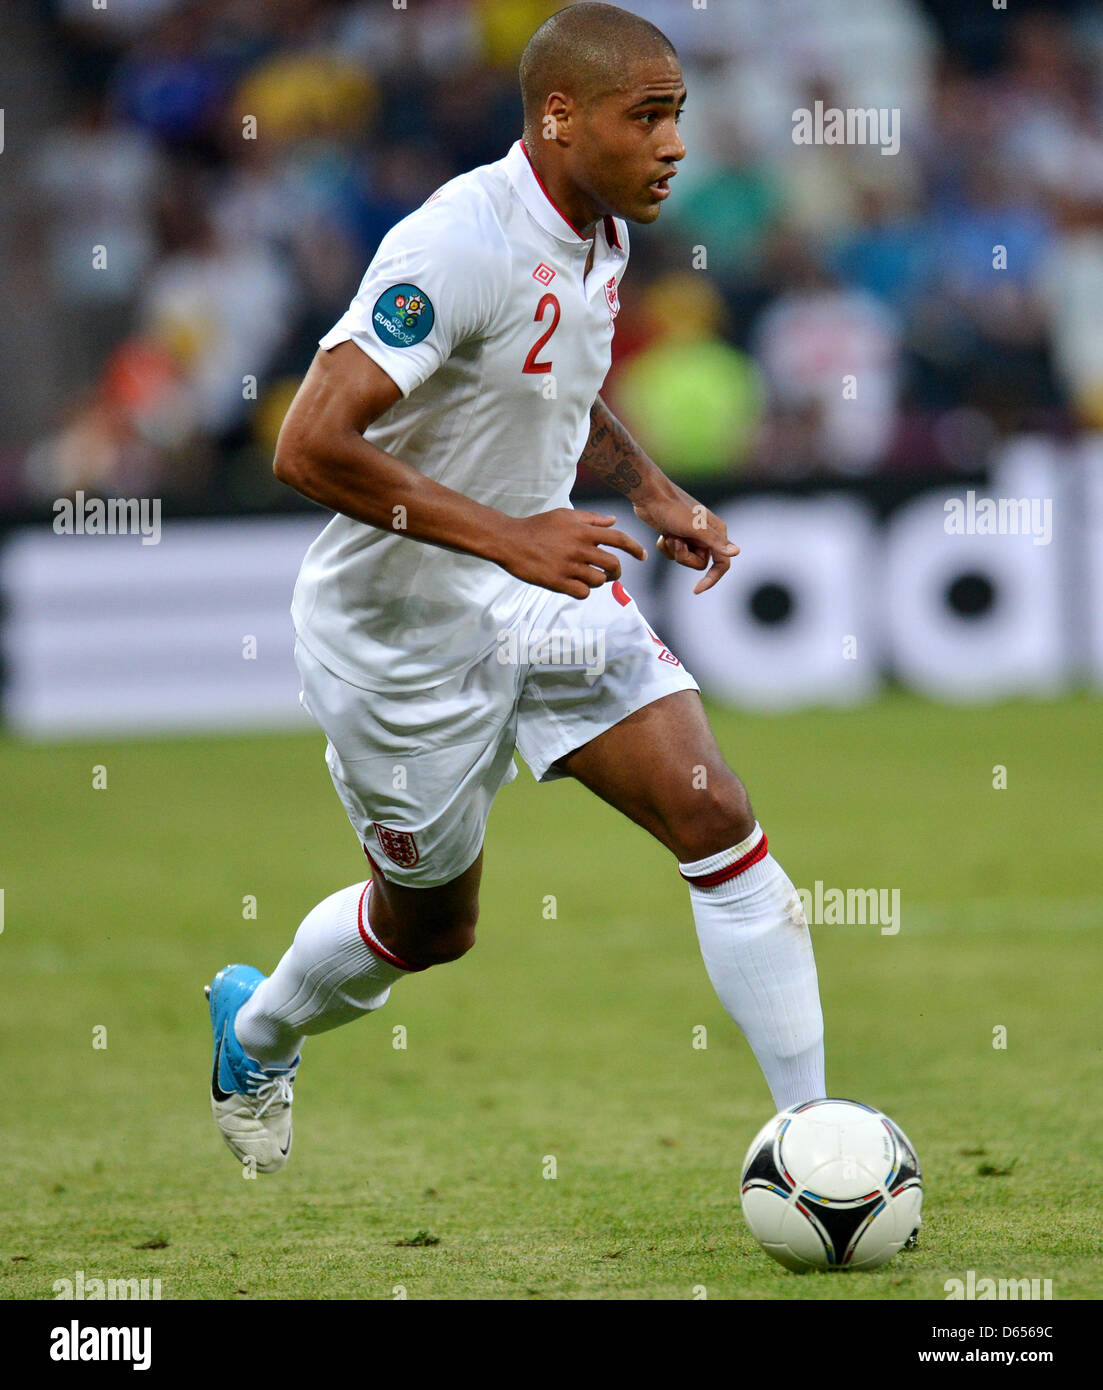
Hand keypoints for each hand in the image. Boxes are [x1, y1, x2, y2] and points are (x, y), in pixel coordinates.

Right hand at [497, 509, 646, 598]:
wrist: (510, 540)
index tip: (643, 556)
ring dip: (598, 581)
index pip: (619, 539)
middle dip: (617, 572)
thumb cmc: (537, 526)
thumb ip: (591, 519)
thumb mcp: (564, 516)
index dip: (635, 548)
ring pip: (599, 581)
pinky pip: (583, 592)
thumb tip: (613, 521)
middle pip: (613, 564)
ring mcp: (569, 566)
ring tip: (587, 577)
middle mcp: (579, 548)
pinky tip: (575, 584)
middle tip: (612, 574)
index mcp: (583, 530)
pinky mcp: (558, 582)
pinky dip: (583, 590)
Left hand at [634, 486, 738, 593]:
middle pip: (699, 564)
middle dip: (684, 557)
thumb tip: (736, 552)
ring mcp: (691, 536)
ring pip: (685, 559)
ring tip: (669, 534)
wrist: (649, 496)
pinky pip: (674, 554)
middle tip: (676, 541)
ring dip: (674, 551)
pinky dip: (666, 547)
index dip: (712, 579)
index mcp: (717, 532)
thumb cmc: (672, 509)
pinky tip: (663, 534)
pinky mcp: (678, 535)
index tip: (696, 590)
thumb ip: (715, 542)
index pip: (722, 563)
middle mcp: (707, 535)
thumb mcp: (695, 528)